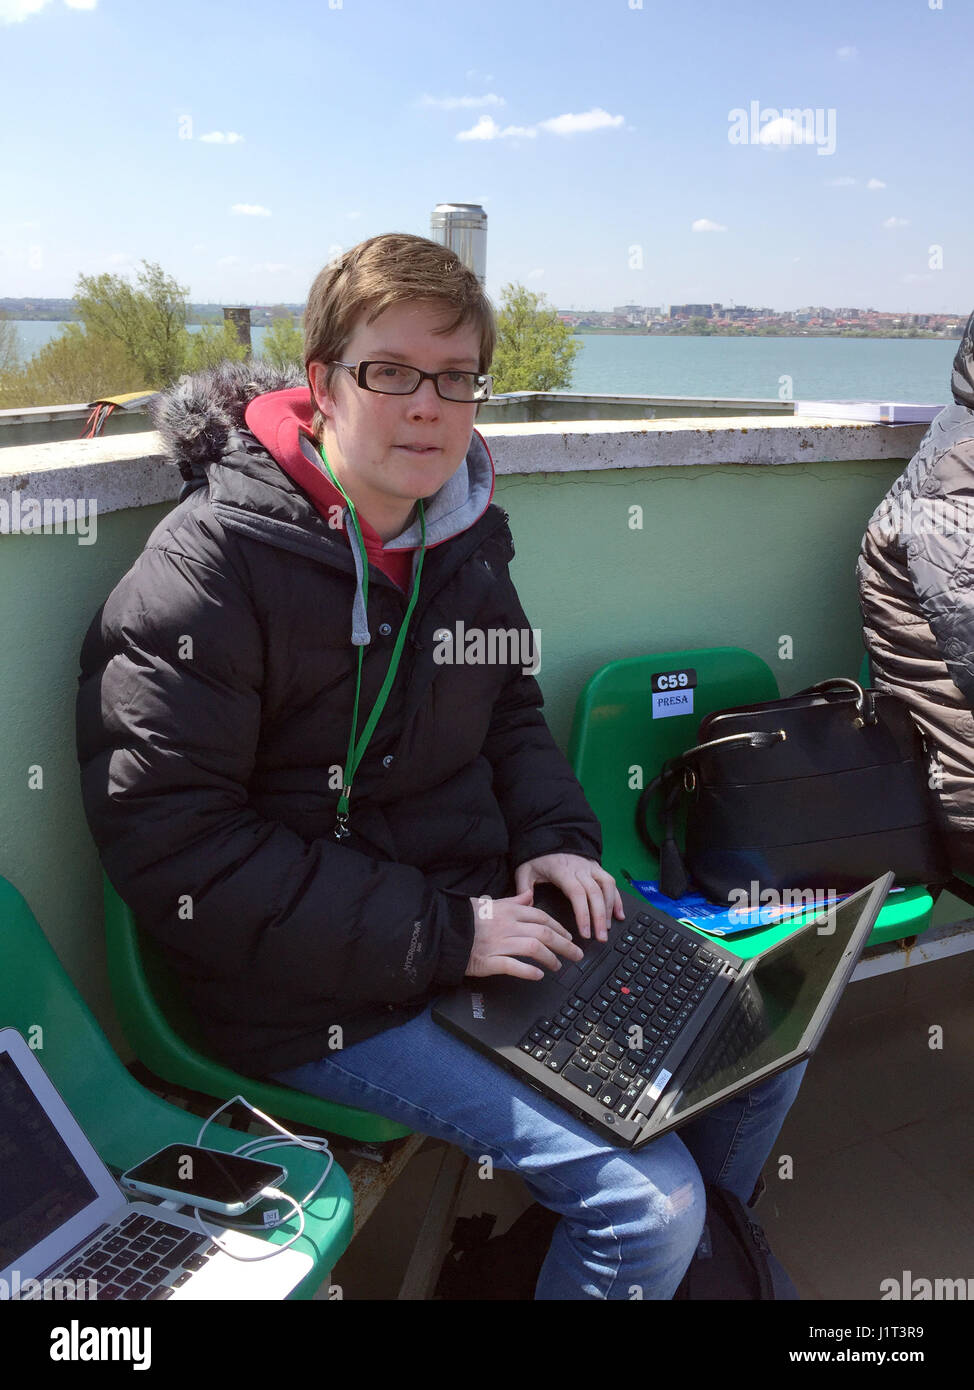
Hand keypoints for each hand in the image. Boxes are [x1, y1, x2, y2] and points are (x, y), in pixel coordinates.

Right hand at [465, 890, 584, 981]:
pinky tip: (538, 975)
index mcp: (507, 911)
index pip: (541, 916)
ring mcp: (498, 943)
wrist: (440, 931)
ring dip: (550, 958)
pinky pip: (513, 966)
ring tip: (559, 966)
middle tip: (576, 954)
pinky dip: (528, 971)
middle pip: (544, 933)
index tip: (569, 936)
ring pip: (533, 948)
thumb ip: (512, 901)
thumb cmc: (464, 918)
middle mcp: (506, 925)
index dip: (559, 927)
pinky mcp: (488, 961)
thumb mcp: (489, 903)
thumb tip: (530, 895)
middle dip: (564, 945)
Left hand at [513, 853, 624, 943]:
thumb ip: (523, 887)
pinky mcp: (597, 868)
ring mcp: (590, 868)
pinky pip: (611, 883)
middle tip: (600, 937)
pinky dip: (617, 899)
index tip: (585, 932)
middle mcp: (580, 869)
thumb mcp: (524, 869)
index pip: (577, 893)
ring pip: (607, 887)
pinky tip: (619, 915)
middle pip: (595, 894)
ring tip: (607, 928)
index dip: (583, 914)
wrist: (549, 836)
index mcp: (563, 871)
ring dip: (610, 909)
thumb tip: (529, 905)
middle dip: (600, 918)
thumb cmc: (538, 857)